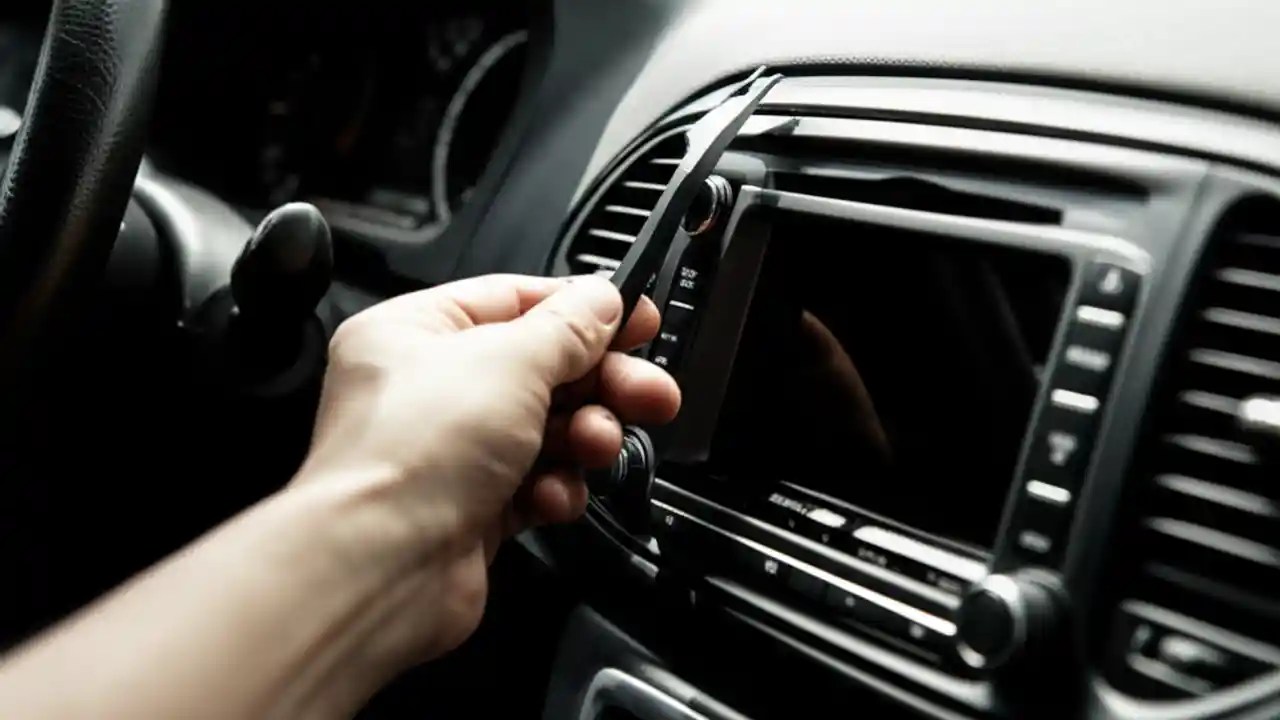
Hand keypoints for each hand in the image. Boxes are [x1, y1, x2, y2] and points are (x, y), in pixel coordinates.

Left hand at [292, 274, 679, 662]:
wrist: (382, 568)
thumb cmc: (414, 453)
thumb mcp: (510, 362)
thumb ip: (568, 327)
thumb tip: (603, 298)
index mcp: (415, 332)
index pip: (515, 300)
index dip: (583, 309)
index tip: (640, 320)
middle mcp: (427, 389)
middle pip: (542, 368)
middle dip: (602, 382)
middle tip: (650, 393)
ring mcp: (450, 452)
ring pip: (547, 429)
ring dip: (583, 437)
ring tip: (596, 445)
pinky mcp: (472, 509)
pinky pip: (536, 484)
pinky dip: (554, 489)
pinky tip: (551, 496)